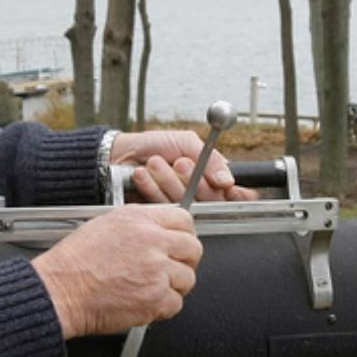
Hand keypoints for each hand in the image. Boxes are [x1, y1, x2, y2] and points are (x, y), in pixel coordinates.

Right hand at [31, 205, 201, 338]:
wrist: (60, 291)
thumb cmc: (74, 262)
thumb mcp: (105, 224)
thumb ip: (138, 225)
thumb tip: (159, 230)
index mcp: (140, 220)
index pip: (184, 220)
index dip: (184, 234)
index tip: (180, 244)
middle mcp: (152, 243)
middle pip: (193, 249)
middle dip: (186, 260)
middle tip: (173, 268)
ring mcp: (156, 271)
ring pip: (188, 278)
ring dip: (174, 286)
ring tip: (153, 287)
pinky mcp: (154, 299)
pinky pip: (176, 304)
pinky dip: (163, 307)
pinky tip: (146, 302)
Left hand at [111, 131, 258, 203]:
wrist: (121, 154)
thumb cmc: (155, 144)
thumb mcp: (186, 142)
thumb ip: (210, 158)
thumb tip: (228, 180)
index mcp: (211, 175)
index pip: (235, 192)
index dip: (236, 193)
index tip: (227, 186)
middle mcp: (199, 193)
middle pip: (212, 200)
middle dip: (194, 180)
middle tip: (180, 163)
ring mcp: (181, 205)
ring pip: (188, 203)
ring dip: (170, 180)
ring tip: (156, 163)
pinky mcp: (162, 214)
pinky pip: (165, 207)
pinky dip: (153, 188)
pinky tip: (143, 175)